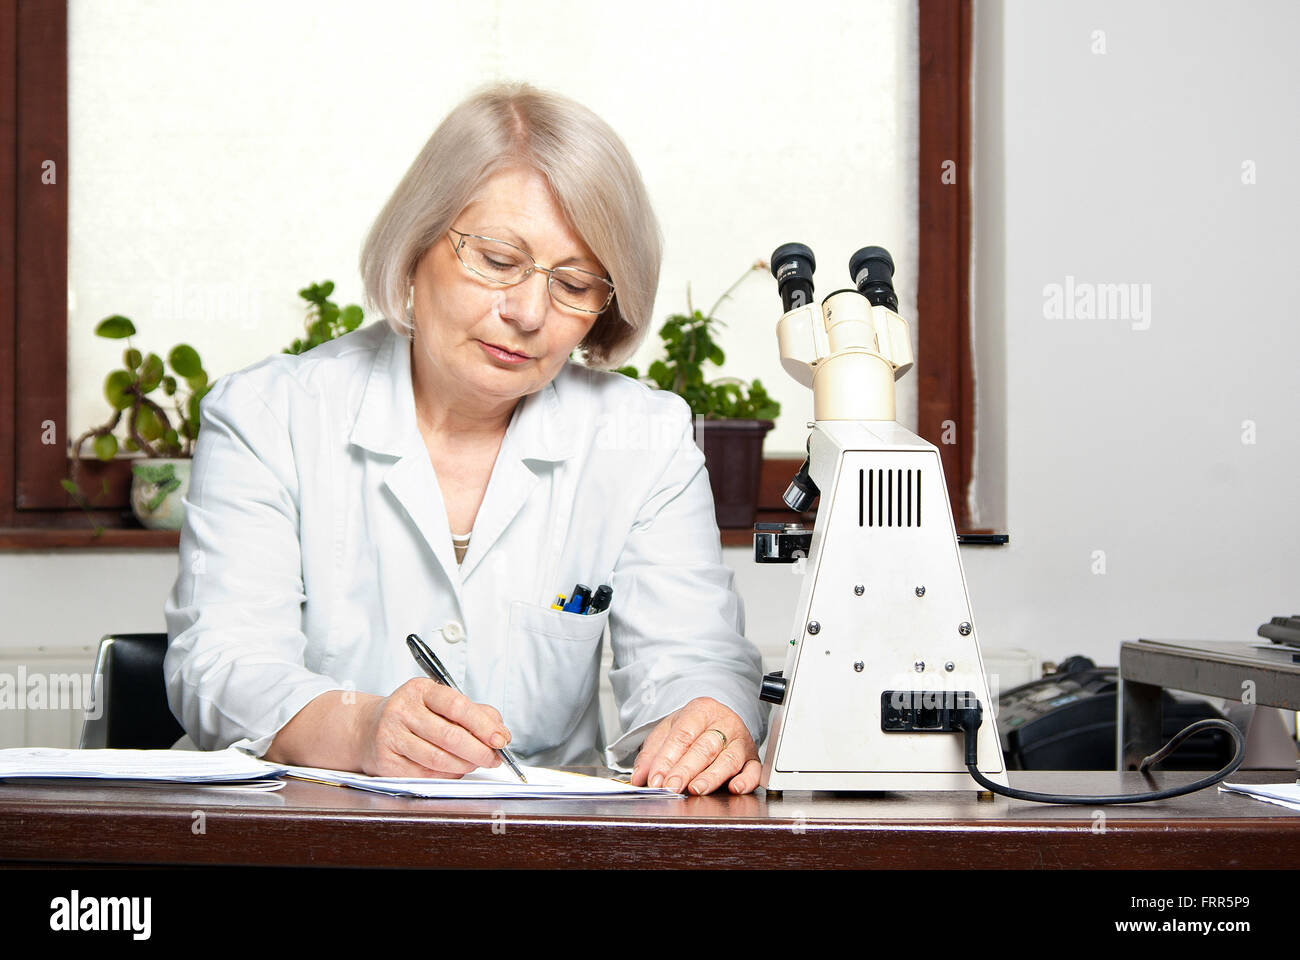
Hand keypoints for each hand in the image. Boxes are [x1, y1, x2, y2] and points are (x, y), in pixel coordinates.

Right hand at [354, 678, 512, 777]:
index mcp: (420, 690)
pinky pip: (425, 775)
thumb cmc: (413, 715)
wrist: (368, 728)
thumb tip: (501, 732)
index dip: (483, 725)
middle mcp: (402, 710)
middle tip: (494, 758)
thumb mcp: (440, 703)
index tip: (500, 738)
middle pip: (449, 736)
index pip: (457, 706)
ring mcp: (391, 736)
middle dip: (479, 751)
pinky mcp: (386, 762)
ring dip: (465, 766)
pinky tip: (454, 770)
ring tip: (476, 764)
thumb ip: (474, 713)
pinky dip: (446, 776)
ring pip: (438, 759)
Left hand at [630, 697, 760, 794]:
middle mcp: (724, 723)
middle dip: (685, 770)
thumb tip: (640, 777)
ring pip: (728, 759)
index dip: (667, 758)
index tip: (656, 779)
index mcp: (701, 710)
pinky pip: (754, 770)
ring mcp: (741, 740)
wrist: (718, 721)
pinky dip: (746, 781)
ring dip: (711, 777)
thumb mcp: (667, 731)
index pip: (682, 735)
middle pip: (704, 748)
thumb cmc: (692, 728)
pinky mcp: (753, 758)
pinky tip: (734, 788)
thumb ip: (652, 753)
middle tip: (671, 787)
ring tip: (695, 789)